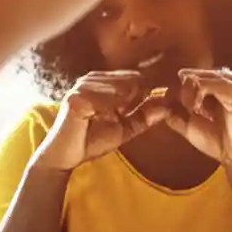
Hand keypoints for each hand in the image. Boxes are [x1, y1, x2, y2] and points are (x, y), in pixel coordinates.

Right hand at [33, 71, 169, 170]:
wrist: (65, 155)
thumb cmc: (92, 140)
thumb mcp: (124, 128)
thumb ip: (144, 117)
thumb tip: (167, 107)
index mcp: (104, 82)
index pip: (135, 77)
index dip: (150, 89)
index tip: (162, 100)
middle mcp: (93, 78)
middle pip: (131, 79)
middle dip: (143, 94)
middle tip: (145, 110)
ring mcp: (83, 85)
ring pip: (120, 86)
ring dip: (128, 102)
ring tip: (122, 116)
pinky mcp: (76, 98)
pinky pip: (104, 99)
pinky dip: (113, 108)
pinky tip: (112, 117)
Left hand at [164, 70, 231, 169]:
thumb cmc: (216, 140)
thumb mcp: (188, 124)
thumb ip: (173, 112)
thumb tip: (159, 102)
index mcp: (212, 84)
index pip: (184, 76)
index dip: (172, 91)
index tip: (170, 109)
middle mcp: (221, 79)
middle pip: (188, 75)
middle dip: (178, 93)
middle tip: (181, 111)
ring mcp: (230, 82)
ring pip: (195, 77)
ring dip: (186, 94)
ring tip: (190, 111)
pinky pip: (208, 83)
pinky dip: (196, 94)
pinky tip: (196, 109)